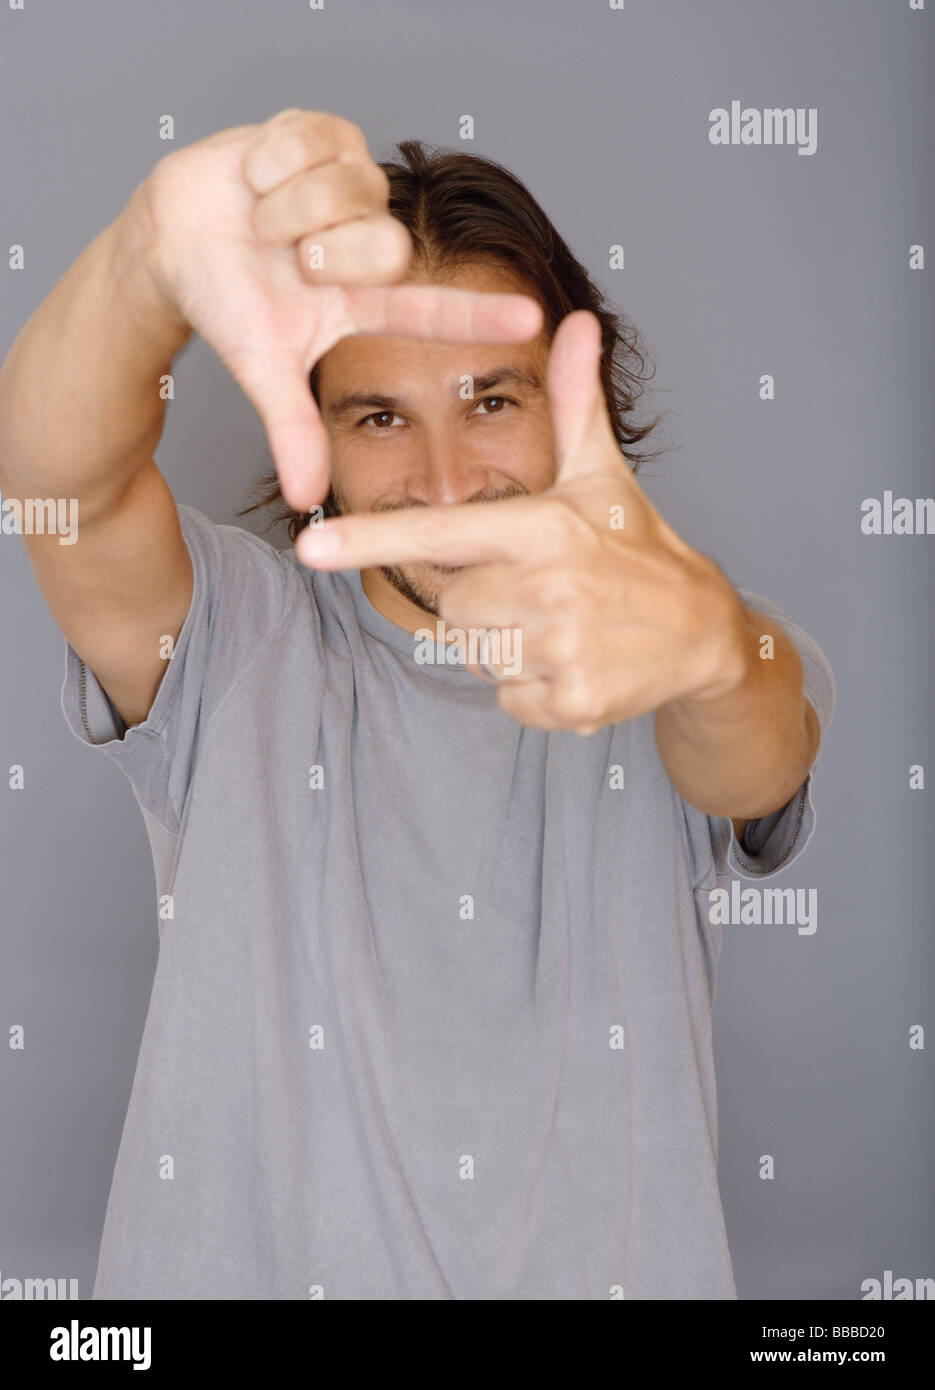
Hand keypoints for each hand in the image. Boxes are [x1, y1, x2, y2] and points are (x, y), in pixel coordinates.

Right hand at [125, 108, 541, 511]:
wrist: (173, 241)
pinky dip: (270, 162)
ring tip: (261, 221)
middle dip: (322, 254)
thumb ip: (291, 430)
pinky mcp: (327, 134)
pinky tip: (256, 177)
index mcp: (369, 299)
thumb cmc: (228, 304)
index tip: (533, 322)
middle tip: (287, 261)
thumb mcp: (263, 370)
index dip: (482, 316)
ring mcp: (354, 185)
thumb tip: (303, 498)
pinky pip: (312, 139)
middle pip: (385, 246)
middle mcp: (372, 240)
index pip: (436, 311)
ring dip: (287, 207)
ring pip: (346, 188)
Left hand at [296, 309, 750, 733]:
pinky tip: (574, 663)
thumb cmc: (638, 546)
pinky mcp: (574, 703)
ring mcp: (563, 650)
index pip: (441, 535)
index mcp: (545, 528)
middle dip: (481, 602)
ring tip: (561, 626)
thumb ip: (574, 404)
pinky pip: (508, 699)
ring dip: (505, 646)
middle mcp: (551, 588)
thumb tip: (577, 323)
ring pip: (476, 654)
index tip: (312, 547)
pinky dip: (532, 690)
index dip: (370, 540)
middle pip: (451, 605)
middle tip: (539, 591)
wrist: (704, 631)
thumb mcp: (602, 477)